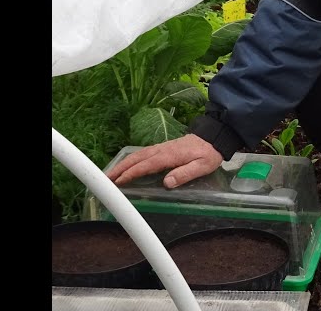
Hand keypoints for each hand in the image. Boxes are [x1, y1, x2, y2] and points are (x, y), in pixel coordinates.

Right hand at [106, 134, 222, 188]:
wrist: (214, 137)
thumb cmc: (208, 153)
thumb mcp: (202, 166)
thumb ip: (185, 174)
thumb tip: (167, 182)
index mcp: (169, 156)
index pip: (145, 166)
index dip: (131, 174)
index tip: (118, 182)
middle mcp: (162, 150)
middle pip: (136, 159)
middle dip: (120, 168)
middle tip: (106, 179)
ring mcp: (161, 148)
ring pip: (138, 155)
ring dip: (123, 164)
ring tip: (112, 173)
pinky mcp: (163, 148)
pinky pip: (143, 154)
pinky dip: (132, 159)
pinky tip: (128, 165)